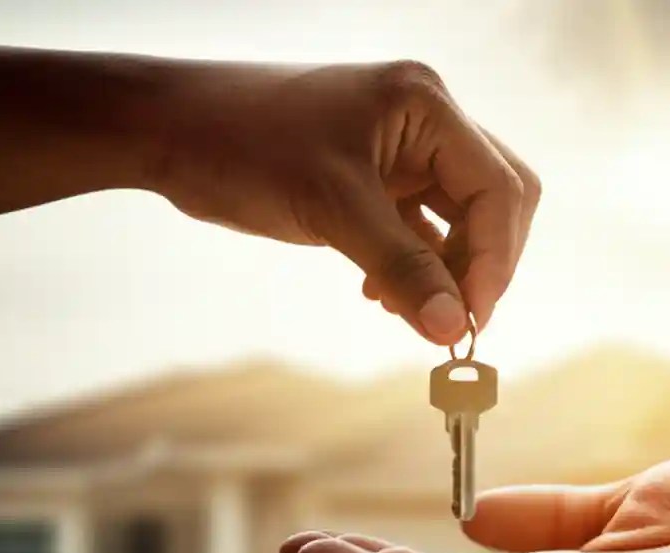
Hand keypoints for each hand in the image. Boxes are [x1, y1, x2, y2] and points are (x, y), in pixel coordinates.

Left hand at [148, 60, 539, 342]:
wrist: (171, 130)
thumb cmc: (245, 146)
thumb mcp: (331, 208)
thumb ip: (401, 268)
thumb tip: (453, 330)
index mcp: (427, 105)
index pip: (497, 187)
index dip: (493, 259)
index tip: (469, 320)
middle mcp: (424, 120)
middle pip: (492, 200)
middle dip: (479, 264)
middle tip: (454, 322)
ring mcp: (400, 148)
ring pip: (457, 219)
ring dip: (443, 271)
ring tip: (406, 311)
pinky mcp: (374, 176)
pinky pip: (418, 227)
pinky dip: (412, 265)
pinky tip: (382, 295)